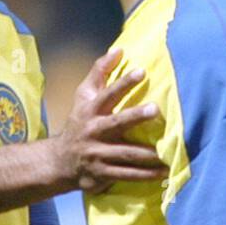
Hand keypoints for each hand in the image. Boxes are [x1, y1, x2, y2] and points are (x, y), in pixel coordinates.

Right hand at [50, 47, 165, 193]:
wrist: (59, 161)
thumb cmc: (78, 123)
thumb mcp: (83, 97)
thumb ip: (100, 73)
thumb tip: (119, 49)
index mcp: (90, 111)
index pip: (107, 94)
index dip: (123, 83)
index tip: (142, 71)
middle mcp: (93, 131)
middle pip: (116, 123)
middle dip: (135, 116)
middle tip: (156, 109)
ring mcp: (97, 154)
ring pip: (124, 154)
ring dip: (146, 154)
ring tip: (166, 152)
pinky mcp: (102, 174)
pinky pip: (127, 175)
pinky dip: (145, 175)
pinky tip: (163, 172)